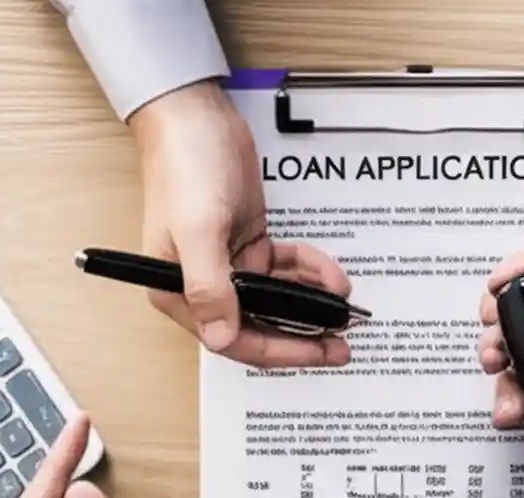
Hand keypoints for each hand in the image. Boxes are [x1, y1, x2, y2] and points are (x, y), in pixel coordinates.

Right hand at [130, 80, 351, 366]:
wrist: (196, 117)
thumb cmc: (185, 169)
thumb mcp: (198, 231)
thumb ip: (210, 287)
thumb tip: (221, 336)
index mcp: (178, 292)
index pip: (231, 338)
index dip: (277, 351)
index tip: (316, 354)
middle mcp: (203, 285)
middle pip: (258, 326)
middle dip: (301, 337)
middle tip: (341, 347)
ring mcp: (229, 264)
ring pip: (277, 300)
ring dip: (311, 303)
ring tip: (345, 307)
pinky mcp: (249, 242)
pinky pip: (285, 269)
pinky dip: (309, 271)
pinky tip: (331, 274)